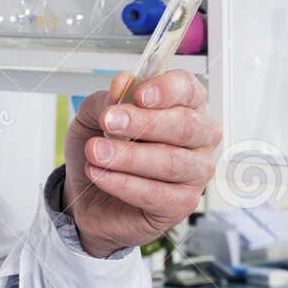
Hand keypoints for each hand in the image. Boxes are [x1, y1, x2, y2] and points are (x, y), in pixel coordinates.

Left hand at [63, 70, 219, 258]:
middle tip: (109, 122)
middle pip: (185, 125)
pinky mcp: (182, 203)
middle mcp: (198, 137)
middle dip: (143, 122)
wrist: (88, 194)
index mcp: (184, 105)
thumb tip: (122, 84)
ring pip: (171, 162)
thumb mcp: (93, 117)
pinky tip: (102, 175)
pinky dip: (124, 183)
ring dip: (128, 156)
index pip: (187, 88)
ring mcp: (195, 172)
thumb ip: (106, 100)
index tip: (139, 94)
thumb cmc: (103, 149)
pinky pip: (157, 193)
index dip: (167, 89)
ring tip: (96, 152)